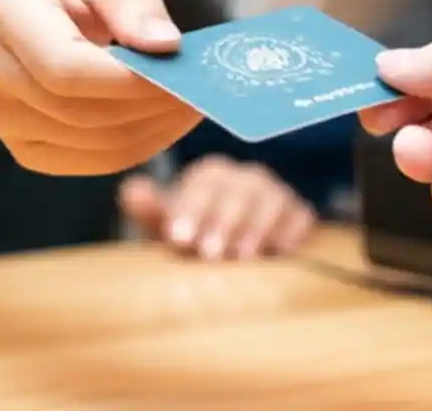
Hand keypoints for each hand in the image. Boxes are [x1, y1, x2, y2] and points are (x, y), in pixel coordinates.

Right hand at [0, 0, 201, 175]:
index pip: (63, 67)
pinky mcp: (21, 146)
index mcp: (3, 7)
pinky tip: (162, 123)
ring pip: (88, 143)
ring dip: (150, 131)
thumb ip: (131, 0)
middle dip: (148, 107)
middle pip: (77, 111)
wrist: (18, 18)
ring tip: (188, 105)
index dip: (126, 81)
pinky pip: (88, 162)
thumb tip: (165, 46)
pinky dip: (136, 147)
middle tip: (200, 93)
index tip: (181, 76)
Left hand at [118, 156, 316, 260]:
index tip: (178, 238)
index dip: (190, 209)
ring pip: (272, 201)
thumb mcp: (167, 224)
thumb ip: (149, 208)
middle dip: (223, 221)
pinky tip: (279, 251)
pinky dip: (291, 232)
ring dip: (256, 228)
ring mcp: (276, 195)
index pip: (203, 185)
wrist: (232, 250)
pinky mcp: (299, 216)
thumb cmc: (195, 235)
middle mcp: (247, 179)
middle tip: (208, 253)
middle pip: (239, 191)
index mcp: (212, 175)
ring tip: (242, 257)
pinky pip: (300, 217)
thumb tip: (132, 191)